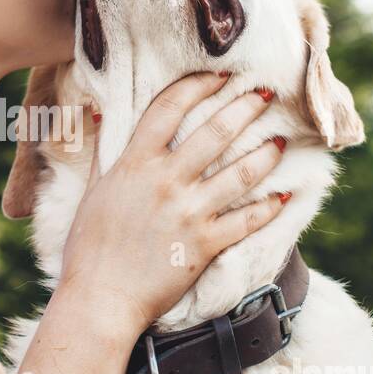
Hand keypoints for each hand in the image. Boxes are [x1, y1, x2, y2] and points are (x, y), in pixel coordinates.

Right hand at [57, 72, 286, 339]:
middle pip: (214, 132)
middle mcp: (166, 181)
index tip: (217, 75)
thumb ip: (101, 151)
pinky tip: (283, 195)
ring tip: (279, 139)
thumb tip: (100, 113)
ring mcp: (188, 213)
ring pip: (239, 172)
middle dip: (244, 107)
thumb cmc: (89, 247)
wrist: (100, 299)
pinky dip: (268, 207)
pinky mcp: (205, 244)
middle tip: (264, 92)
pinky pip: (246, 220)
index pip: (168, 108)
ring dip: (264, 152)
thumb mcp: (92, 192)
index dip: (196, 86)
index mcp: (134, 164)